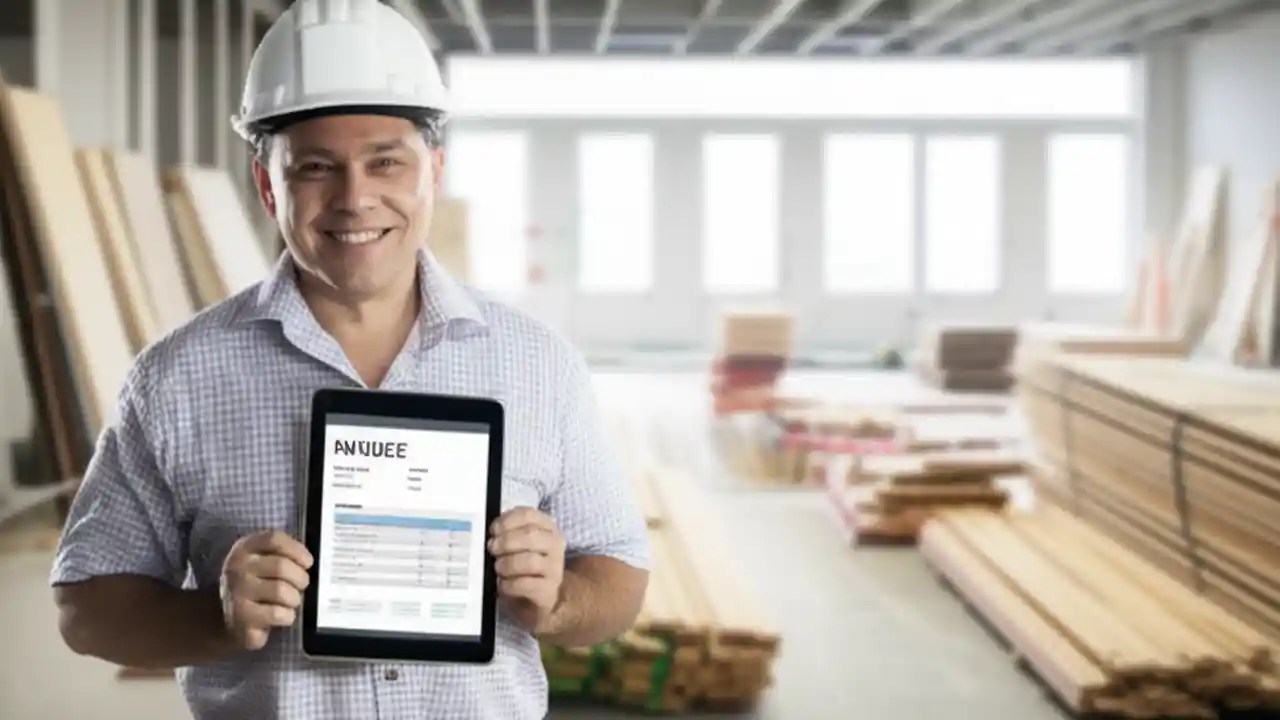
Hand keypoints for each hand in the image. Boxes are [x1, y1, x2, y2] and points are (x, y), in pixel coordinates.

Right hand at [219, 530, 312, 650]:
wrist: (227, 620)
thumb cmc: (254, 586)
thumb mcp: (262, 563)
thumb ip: (282, 555)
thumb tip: (307, 560)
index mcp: (244, 549)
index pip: (274, 540)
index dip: (296, 550)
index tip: (307, 562)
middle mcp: (237, 568)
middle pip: (281, 566)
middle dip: (300, 578)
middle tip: (301, 585)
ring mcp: (237, 593)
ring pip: (281, 591)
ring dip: (294, 598)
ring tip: (290, 601)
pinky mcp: (242, 618)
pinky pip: (277, 613)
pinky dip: (287, 616)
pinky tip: (282, 616)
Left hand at [488, 508, 565, 634]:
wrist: (539, 599)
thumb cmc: (523, 567)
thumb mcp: (517, 546)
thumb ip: (507, 534)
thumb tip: (489, 534)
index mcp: (546, 528)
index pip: (528, 515)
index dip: (507, 521)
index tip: (493, 531)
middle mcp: (555, 545)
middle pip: (531, 535)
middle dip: (506, 542)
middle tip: (492, 550)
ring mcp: (554, 569)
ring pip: (530, 560)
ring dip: (507, 564)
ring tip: (498, 568)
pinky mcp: (548, 591)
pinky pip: (526, 584)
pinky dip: (508, 584)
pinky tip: (502, 584)